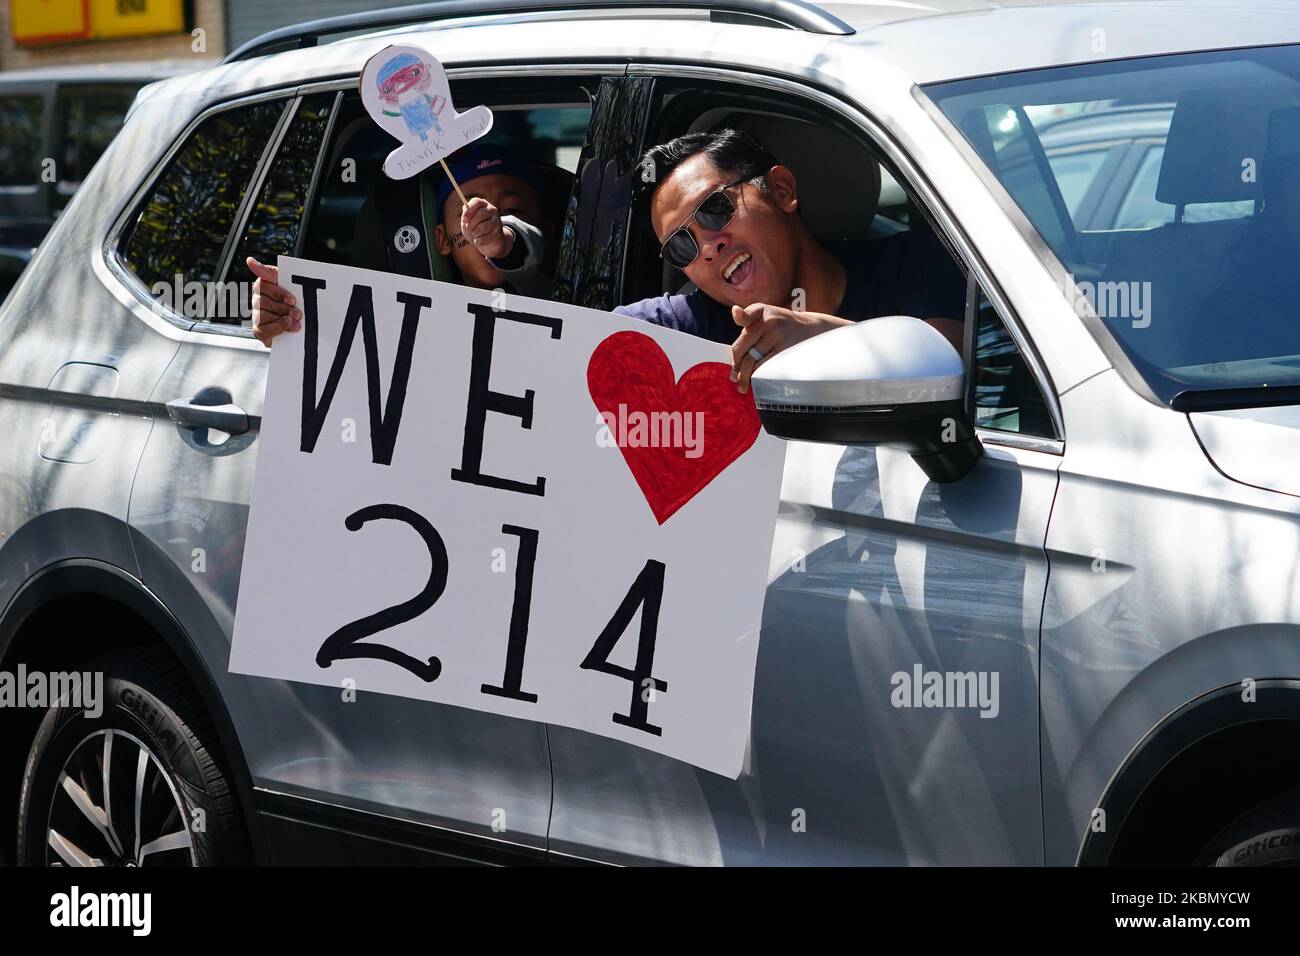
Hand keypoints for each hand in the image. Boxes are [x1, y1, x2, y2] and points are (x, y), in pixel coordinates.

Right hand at [248, 257, 299, 347]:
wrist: (305, 323)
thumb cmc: (294, 300)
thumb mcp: (287, 282)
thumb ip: (269, 272)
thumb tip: (250, 261)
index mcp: (263, 286)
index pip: (262, 285)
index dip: (278, 293)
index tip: (292, 300)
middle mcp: (257, 300)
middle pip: (263, 302)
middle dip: (283, 308)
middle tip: (297, 313)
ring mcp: (257, 316)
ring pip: (263, 316)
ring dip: (281, 320)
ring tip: (296, 322)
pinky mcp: (260, 330)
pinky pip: (263, 330)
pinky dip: (277, 328)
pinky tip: (287, 327)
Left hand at [460, 197, 513, 259]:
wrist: (488, 242)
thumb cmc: (475, 228)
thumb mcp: (467, 222)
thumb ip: (465, 218)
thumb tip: (465, 219)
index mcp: (483, 204)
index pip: (476, 202)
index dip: (469, 210)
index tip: (463, 219)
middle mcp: (492, 210)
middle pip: (480, 214)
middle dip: (471, 224)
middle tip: (468, 228)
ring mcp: (497, 221)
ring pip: (483, 227)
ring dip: (475, 233)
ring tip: (474, 234)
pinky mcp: (499, 233)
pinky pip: (486, 238)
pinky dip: (478, 241)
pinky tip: (479, 241)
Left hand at [729, 303, 852, 393]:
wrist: (812, 329)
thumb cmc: (782, 327)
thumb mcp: (765, 317)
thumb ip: (748, 332)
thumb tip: (733, 371)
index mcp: (761, 311)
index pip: (746, 315)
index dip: (740, 314)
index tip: (736, 312)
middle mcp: (769, 322)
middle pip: (741, 349)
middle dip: (736, 365)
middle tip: (735, 377)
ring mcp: (778, 337)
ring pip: (752, 362)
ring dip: (745, 376)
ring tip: (743, 385)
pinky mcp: (786, 351)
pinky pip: (765, 368)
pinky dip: (757, 376)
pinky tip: (756, 382)